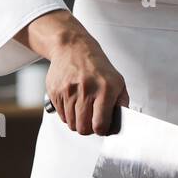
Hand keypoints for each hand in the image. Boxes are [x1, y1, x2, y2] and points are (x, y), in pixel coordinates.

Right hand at [17, 10, 128, 134]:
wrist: (73, 48)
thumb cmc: (96, 65)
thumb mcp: (117, 81)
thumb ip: (122, 103)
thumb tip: (121, 121)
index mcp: (105, 89)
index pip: (100, 124)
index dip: (101, 130)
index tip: (101, 126)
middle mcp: (86, 90)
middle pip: (83, 128)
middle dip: (88, 128)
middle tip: (91, 119)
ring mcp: (68, 91)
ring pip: (71, 124)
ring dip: (77, 121)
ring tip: (82, 108)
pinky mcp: (55, 91)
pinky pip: (61, 115)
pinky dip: (67, 113)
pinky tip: (73, 102)